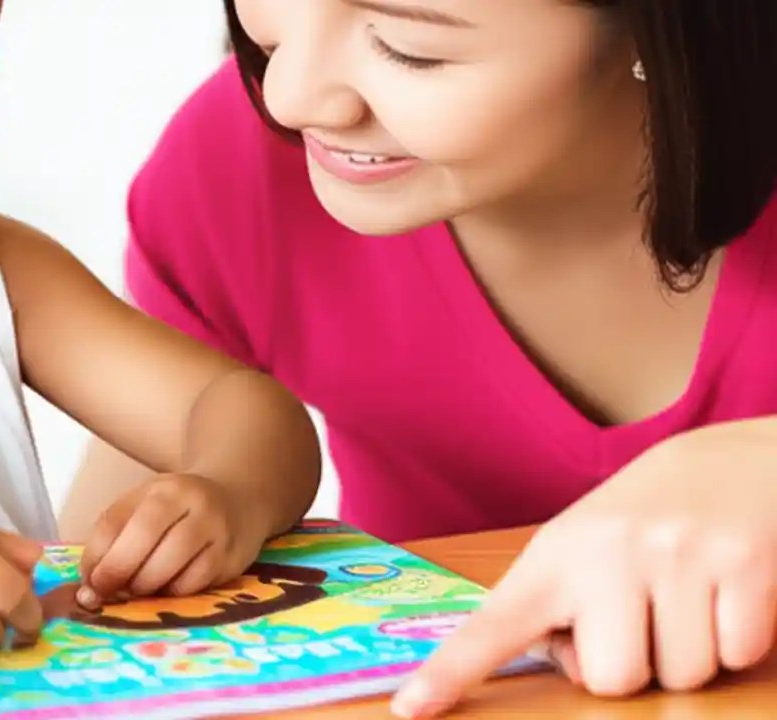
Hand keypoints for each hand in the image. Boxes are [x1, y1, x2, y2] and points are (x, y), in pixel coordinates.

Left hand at [76, 473, 265, 608]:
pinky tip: (169, 589)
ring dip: (145, 586)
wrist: (239, 499)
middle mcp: (189, 501)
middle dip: (118, 570)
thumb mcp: (144, 508)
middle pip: (143, 536)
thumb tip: (88, 586)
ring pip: (170, 564)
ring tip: (140, 588)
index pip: (116, 520)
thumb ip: (114, 538)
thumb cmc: (180, 510)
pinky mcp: (231, 556)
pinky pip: (194, 584)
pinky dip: (173, 593)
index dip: (96, 556)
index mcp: (158, 489)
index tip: (89, 581)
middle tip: (107, 592)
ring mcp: (214, 528)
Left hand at [392, 425, 776, 717]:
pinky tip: (728, 591)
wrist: (732, 458)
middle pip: (610, 680)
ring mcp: (677, 555)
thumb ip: (560, 608)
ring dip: (690, 652)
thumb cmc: (643, 521)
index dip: (452, 672)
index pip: (495, 624)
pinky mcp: (744, 562)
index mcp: (555, 554)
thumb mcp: (583, 551)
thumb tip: (571, 667)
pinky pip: (738, 654)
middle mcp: (608, 552)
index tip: (411, 707)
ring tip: (688, 595)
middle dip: (633, 664)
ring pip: (681, 676)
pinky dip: (739, 638)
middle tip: (644, 611)